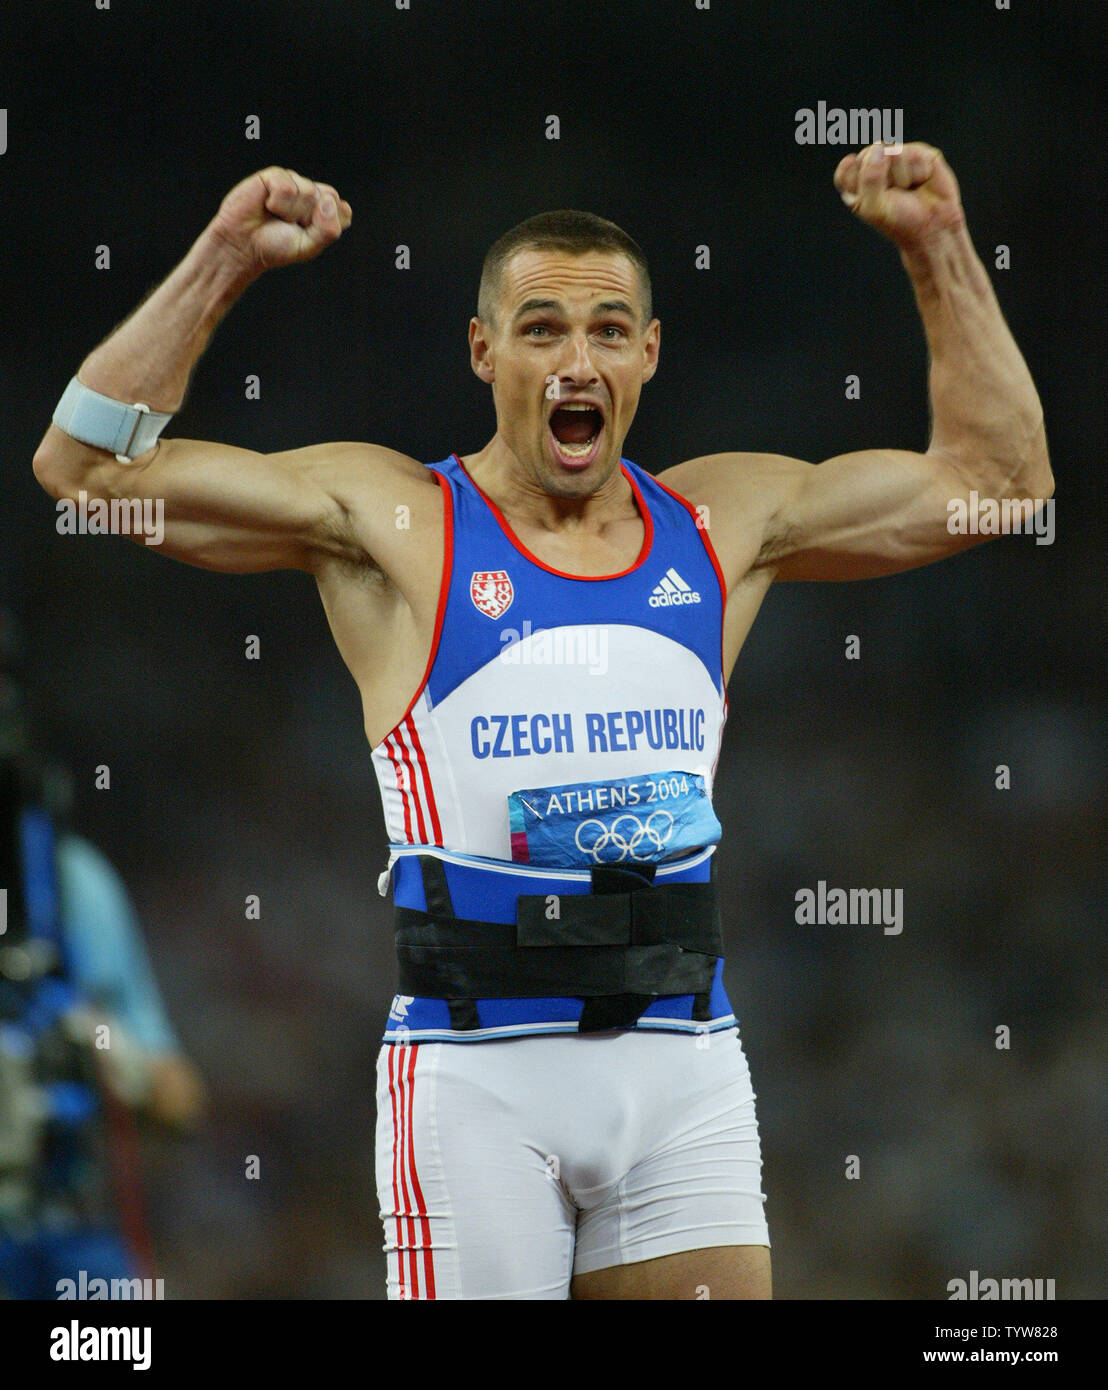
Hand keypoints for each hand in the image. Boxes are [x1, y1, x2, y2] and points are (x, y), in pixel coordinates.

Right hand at [206, 166, 352, 275]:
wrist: (243, 244)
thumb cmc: (275, 246)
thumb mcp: (309, 247)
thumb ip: (328, 230)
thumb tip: (329, 200)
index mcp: (323, 211)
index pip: (342, 211)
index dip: (326, 226)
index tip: (306, 235)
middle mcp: (311, 194)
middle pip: (328, 198)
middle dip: (310, 219)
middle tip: (290, 226)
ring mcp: (293, 182)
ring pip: (308, 193)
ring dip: (291, 212)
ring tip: (276, 216)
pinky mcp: (274, 176)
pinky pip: (287, 187)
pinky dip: (277, 203)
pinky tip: (267, 205)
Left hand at [834, 142, 964, 248]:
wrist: (933, 225)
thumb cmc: (900, 221)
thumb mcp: (875, 208)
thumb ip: (869, 179)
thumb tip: (880, 147)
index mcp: (857, 183)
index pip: (846, 171)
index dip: (858, 182)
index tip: (870, 197)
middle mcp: (875, 166)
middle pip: (868, 155)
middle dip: (881, 178)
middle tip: (894, 195)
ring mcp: (896, 156)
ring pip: (893, 152)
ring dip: (902, 177)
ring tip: (909, 188)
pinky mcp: (918, 152)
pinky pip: (914, 154)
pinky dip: (919, 171)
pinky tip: (922, 180)